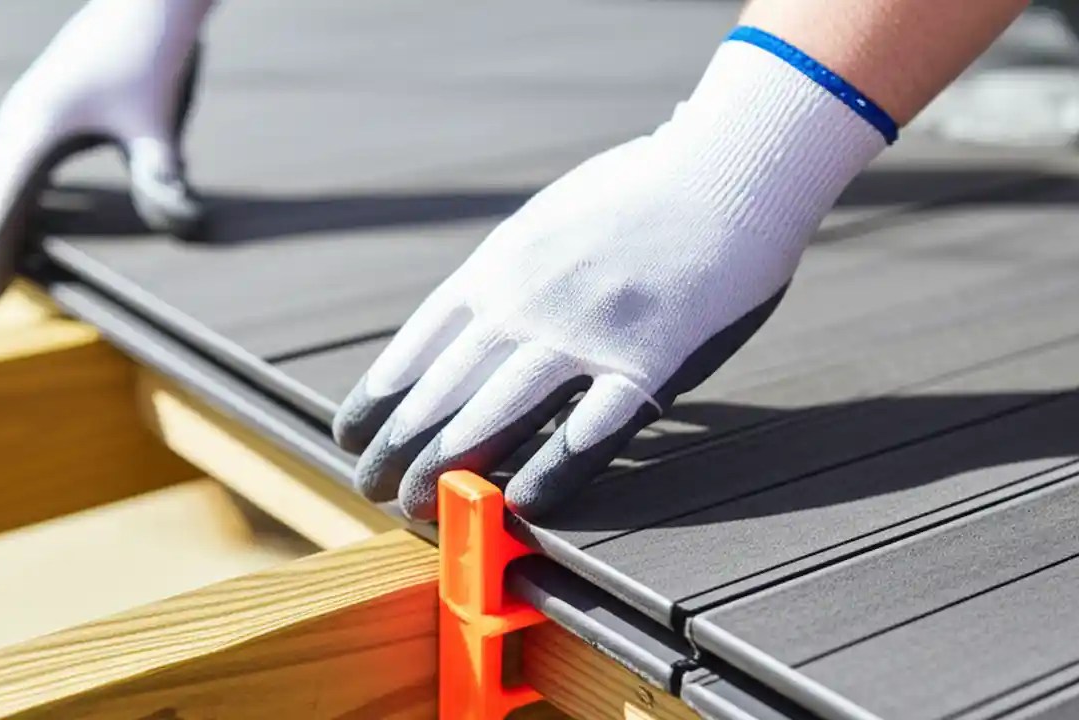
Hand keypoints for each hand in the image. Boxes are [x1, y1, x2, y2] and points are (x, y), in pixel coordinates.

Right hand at [0, 0, 212, 299]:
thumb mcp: (160, 123)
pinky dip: (7, 198)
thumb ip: (163, 175)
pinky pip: (6, 162)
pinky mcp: (38, 108)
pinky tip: (33, 223)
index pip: (0, 204)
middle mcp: (17, 119)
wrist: (146, 4)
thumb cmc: (152, 59)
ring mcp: (23, 112)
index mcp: (36, 128)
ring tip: (10, 267)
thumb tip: (181, 223)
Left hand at [334, 35, 890, 519]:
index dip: (378, 400)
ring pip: (496, 416)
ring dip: (449, 471)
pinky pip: (592, 432)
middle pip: (442, 392)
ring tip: (419, 507)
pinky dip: (552, 473)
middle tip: (374, 489)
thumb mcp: (549, 221)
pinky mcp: (650, 363)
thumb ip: (508, 274)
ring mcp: (585, 333)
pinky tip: (521, 505)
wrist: (727, 169)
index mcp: (500, 266)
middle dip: (399, 450)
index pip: (415, 347)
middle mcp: (527, 301)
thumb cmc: (641, 192)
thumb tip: (474, 321)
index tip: (351, 435)